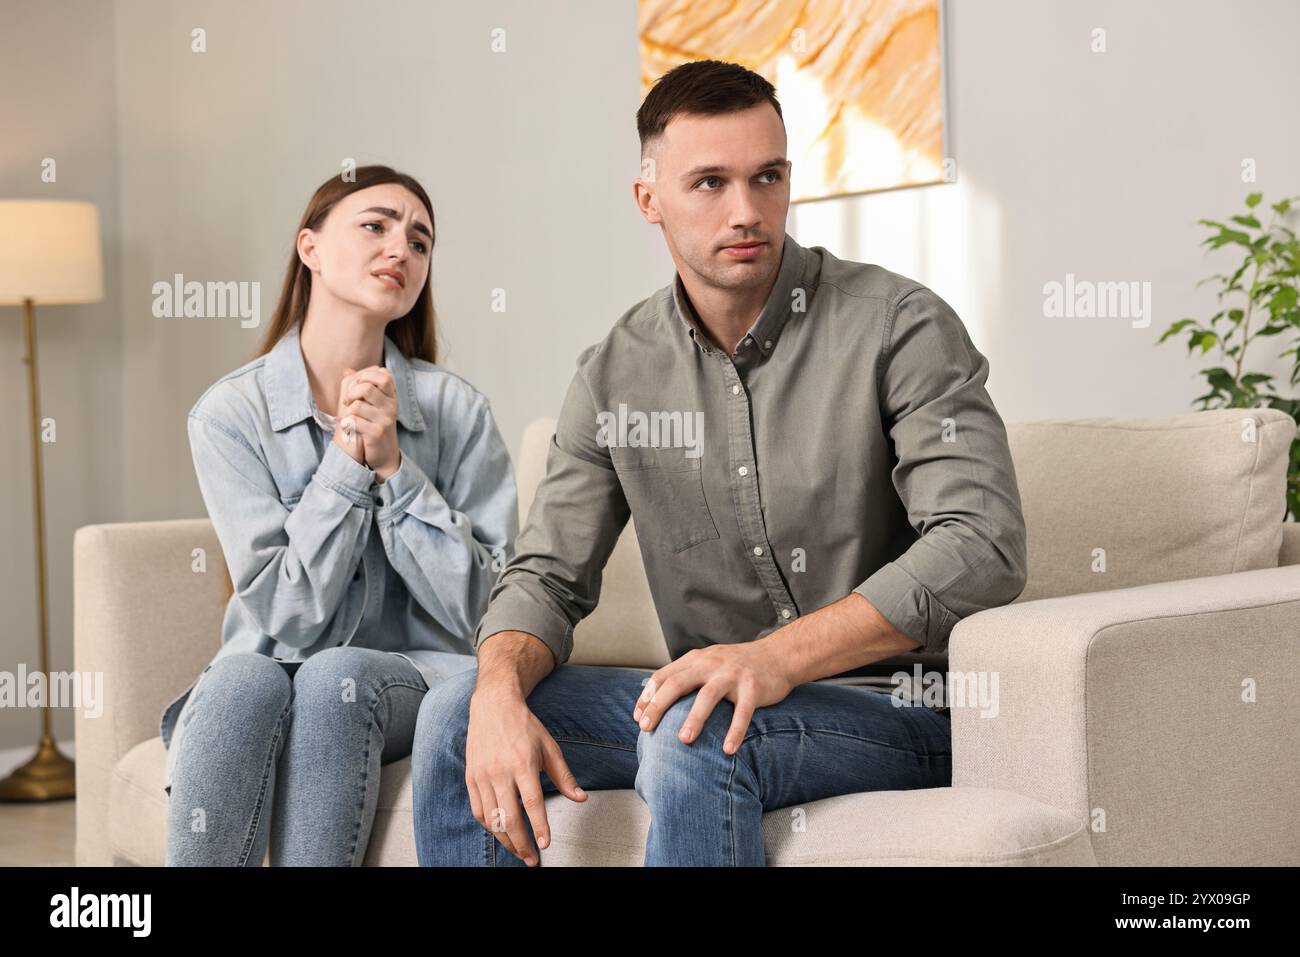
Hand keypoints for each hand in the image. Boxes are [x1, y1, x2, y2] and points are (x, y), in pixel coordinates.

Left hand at [337, 366, 400, 480]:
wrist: (384, 454)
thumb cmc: (375, 426)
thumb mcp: (373, 405)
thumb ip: (362, 386)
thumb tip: (347, 371)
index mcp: (391, 396)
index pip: (384, 375)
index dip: (367, 376)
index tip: (358, 386)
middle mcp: (391, 406)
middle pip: (368, 387)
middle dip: (351, 393)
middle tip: (347, 401)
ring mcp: (385, 420)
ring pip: (358, 405)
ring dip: (347, 411)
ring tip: (348, 416)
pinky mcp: (376, 433)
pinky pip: (355, 421)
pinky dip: (347, 423)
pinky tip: (348, 427)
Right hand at [465, 682, 586, 865]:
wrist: (493, 706)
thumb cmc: (525, 727)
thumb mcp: (550, 747)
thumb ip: (564, 776)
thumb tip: (581, 798)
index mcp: (523, 763)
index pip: (531, 802)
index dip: (538, 826)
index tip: (545, 844)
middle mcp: (500, 771)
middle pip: (509, 817)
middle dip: (521, 843)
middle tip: (532, 859)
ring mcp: (482, 775)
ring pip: (492, 818)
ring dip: (505, 840)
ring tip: (519, 851)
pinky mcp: (470, 777)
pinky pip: (478, 810)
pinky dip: (489, 826)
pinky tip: (501, 833)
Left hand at [632, 641, 794, 754]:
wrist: (777, 656)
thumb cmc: (737, 666)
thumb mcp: (707, 662)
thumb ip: (685, 675)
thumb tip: (656, 700)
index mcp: (696, 660)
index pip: (664, 676)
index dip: (648, 697)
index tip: (638, 718)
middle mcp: (711, 664)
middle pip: (678, 683)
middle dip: (660, 706)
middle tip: (646, 728)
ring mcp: (732, 675)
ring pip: (708, 696)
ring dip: (694, 719)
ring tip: (683, 740)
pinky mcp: (753, 688)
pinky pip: (742, 712)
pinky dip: (735, 731)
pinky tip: (727, 750)